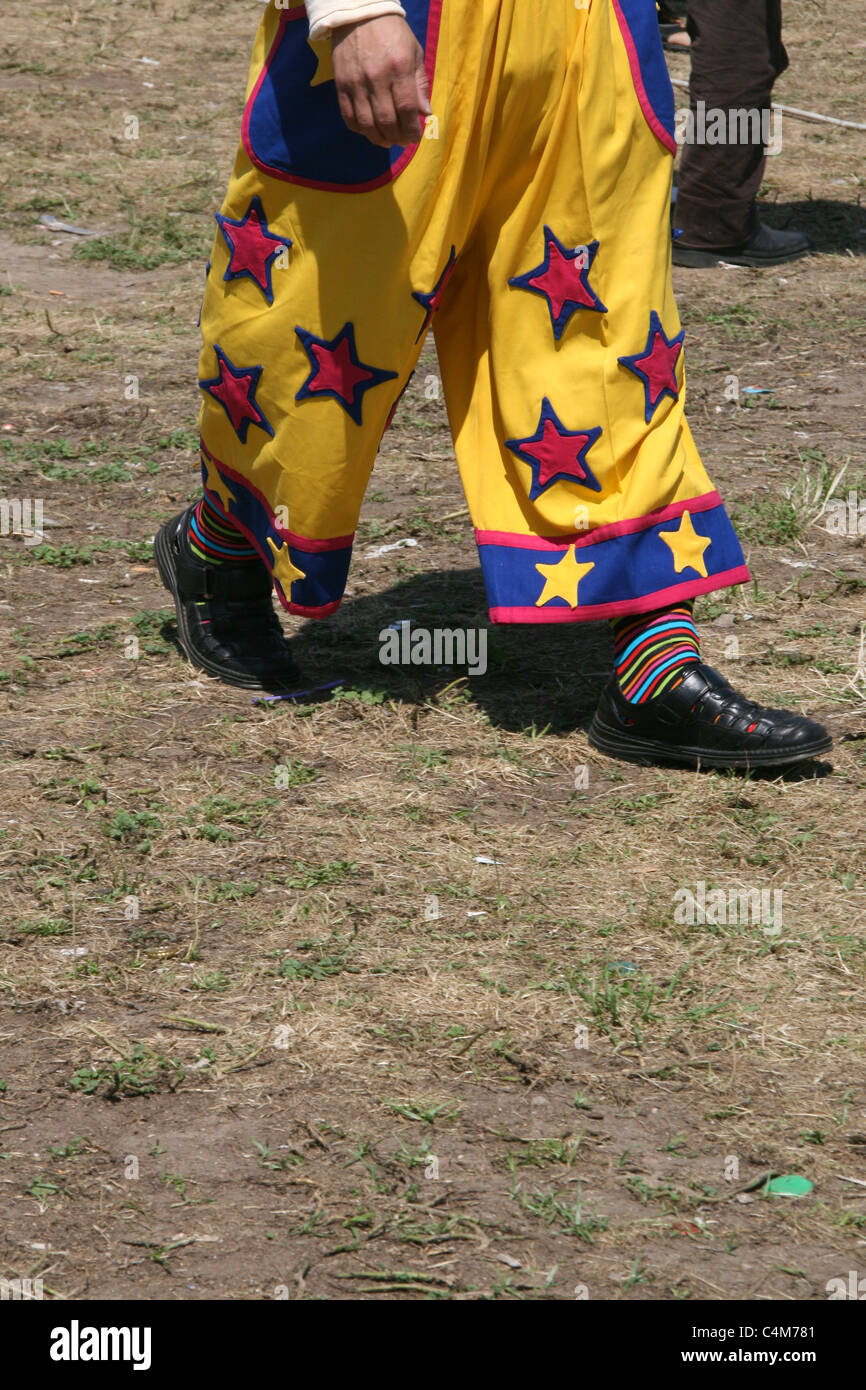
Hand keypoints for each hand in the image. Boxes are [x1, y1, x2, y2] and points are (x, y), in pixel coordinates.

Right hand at [331, 15, 430, 148]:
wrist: (360, 14)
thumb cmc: (392, 33)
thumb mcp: (414, 52)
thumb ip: (420, 84)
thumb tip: (426, 113)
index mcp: (399, 68)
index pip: (407, 109)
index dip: (412, 129)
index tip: (415, 137)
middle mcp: (377, 77)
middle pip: (387, 121)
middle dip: (397, 137)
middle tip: (402, 140)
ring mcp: (357, 82)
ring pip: (367, 124)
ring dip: (379, 138)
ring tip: (387, 140)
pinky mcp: (341, 84)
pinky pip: (348, 116)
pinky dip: (360, 129)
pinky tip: (369, 130)